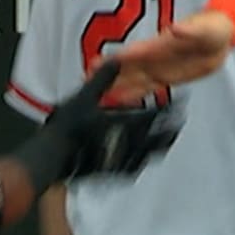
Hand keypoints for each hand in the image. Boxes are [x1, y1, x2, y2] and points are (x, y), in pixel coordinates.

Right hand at [44, 61, 181, 178]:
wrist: (52, 159)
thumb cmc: (67, 128)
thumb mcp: (84, 97)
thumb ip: (104, 79)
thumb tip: (117, 59)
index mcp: (125, 124)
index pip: (155, 116)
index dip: (170, 110)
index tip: (182, 106)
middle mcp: (128, 144)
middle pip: (158, 139)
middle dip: (170, 130)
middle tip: (179, 124)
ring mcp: (121, 162)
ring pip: (148, 155)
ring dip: (159, 146)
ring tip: (166, 142)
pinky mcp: (110, 174)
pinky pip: (132, 168)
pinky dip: (140, 161)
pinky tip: (138, 161)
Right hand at [98, 10, 234, 104]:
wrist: (222, 37)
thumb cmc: (212, 27)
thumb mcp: (205, 28)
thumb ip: (190, 30)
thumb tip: (175, 27)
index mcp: (162, 44)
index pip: (137, 52)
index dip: (120, 58)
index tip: (102, 63)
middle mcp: (156, 57)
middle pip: (127, 66)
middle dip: (107, 72)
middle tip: (86, 77)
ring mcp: (159, 67)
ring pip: (132, 79)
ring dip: (114, 85)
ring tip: (95, 93)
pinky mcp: (165, 77)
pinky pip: (145, 88)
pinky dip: (130, 94)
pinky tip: (118, 99)